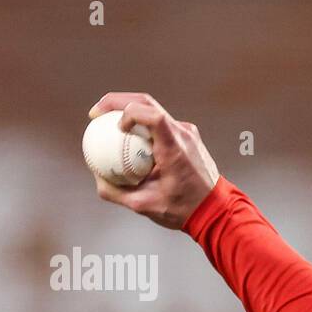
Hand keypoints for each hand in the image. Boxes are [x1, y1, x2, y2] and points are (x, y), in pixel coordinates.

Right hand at [88, 92, 219, 229]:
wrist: (215, 209)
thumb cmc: (183, 209)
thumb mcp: (145, 205)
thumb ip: (117, 192)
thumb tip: (97, 177)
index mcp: (174, 148)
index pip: (151, 115)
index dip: (128, 112)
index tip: (116, 127)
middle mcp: (183, 134)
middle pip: (147, 102)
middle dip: (116, 101)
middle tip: (96, 113)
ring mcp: (188, 132)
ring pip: (154, 109)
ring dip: (129, 109)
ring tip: (107, 121)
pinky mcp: (189, 136)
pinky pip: (161, 122)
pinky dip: (142, 123)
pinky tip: (129, 136)